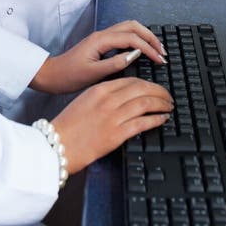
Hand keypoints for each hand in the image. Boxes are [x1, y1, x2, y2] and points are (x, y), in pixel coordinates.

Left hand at [30, 20, 166, 93]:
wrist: (52, 74)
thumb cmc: (69, 76)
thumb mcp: (93, 74)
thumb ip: (114, 64)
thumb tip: (134, 56)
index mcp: (101, 40)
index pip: (132, 38)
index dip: (148, 48)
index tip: (160, 60)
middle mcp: (102, 34)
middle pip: (133, 26)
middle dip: (150, 37)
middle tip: (163, 52)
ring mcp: (102, 37)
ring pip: (129, 28)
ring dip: (145, 36)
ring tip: (157, 50)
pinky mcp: (101, 43)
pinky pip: (123, 35)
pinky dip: (137, 39)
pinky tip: (143, 50)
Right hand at [52, 77, 173, 174]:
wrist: (56, 145)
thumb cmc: (67, 126)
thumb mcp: (85, 102)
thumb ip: (103, 97)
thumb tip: (123, 98)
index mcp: (99, 89)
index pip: (131, 80)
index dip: (147, 83)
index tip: (154, 87)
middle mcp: (108, 100)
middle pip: (142, 88)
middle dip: (159, 91)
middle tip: (167, 96)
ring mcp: (113, 116)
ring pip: (146, 103)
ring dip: (161, 103)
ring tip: (168, 106)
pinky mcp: (117, 134)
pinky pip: (143, 122)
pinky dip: (156, 119)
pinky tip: (162, 119)